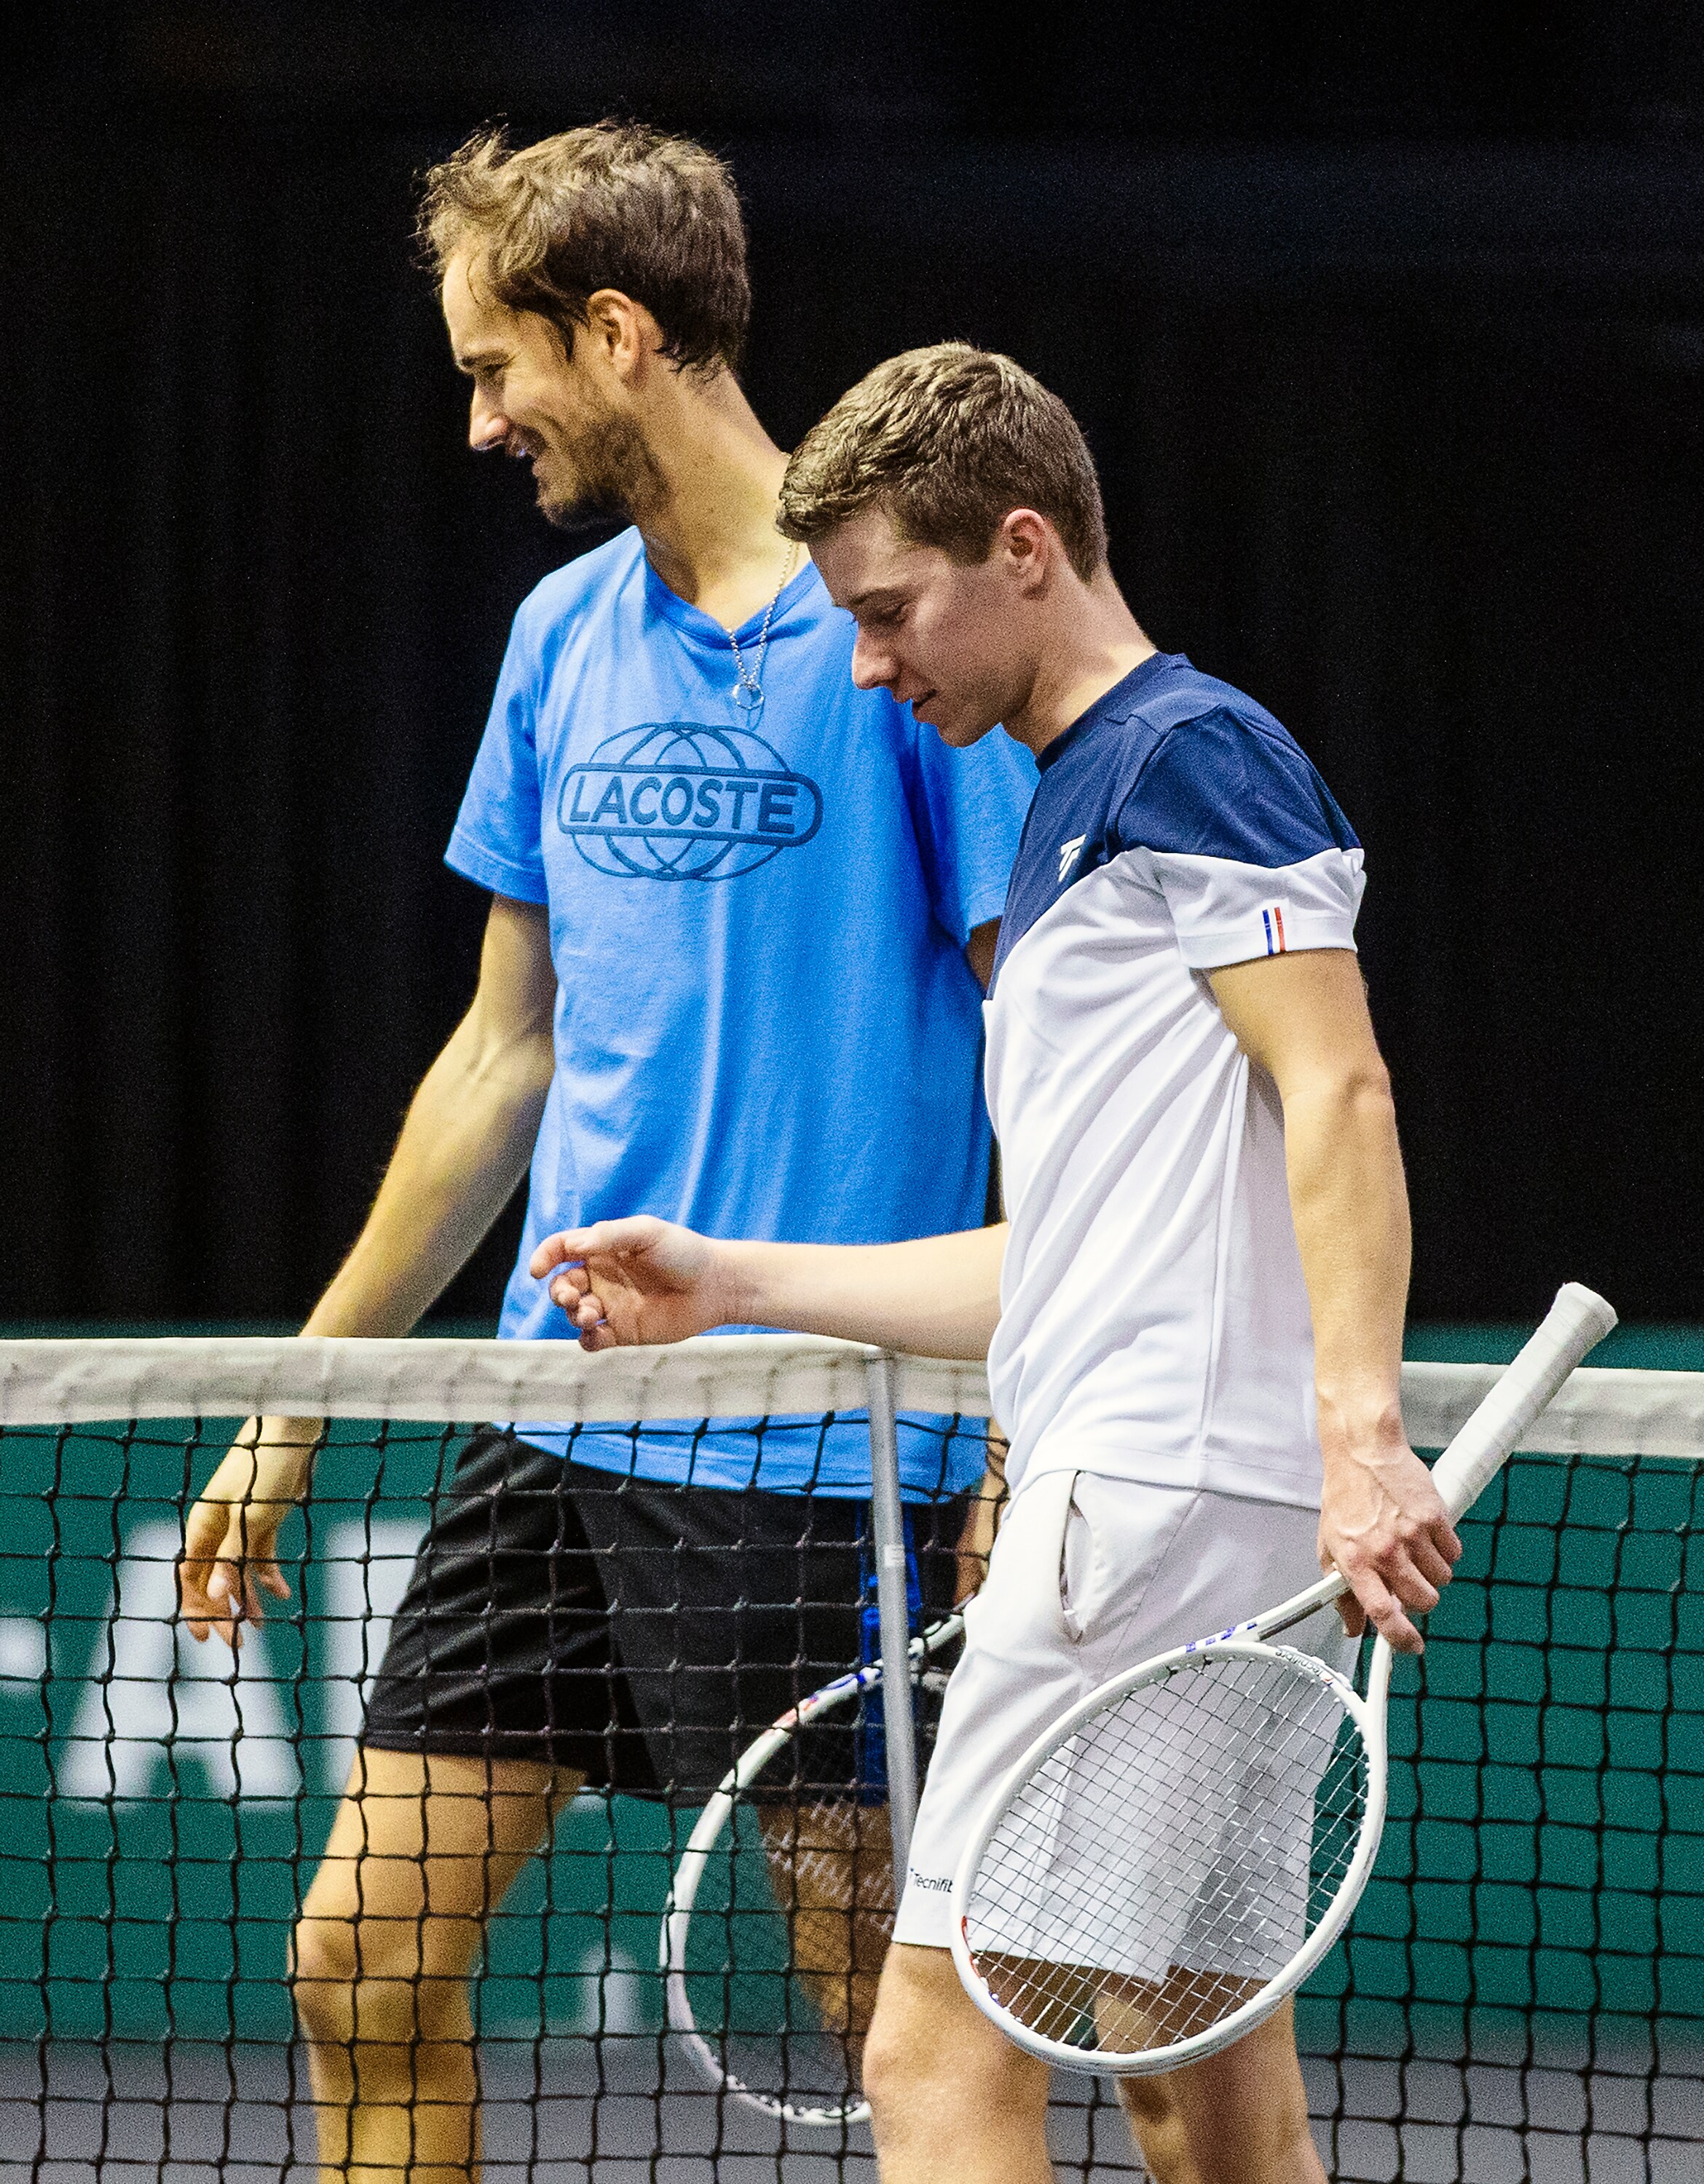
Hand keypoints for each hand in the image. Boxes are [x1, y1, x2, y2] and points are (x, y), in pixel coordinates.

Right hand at [179, 1424, 312, 1649]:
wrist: (292, 1432)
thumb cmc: (266, 1468)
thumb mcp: (251, 1516)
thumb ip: (234, 1554)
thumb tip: (218, 1595)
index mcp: (203, 1526)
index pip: (191, 1576)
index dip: (195, 1607)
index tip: (204, 1636)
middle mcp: (217, 1528)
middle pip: (214, 1579)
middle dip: (222, 1612)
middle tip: (237, 1643)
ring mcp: (241, 1524)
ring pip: (239, 1571)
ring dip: (247, 1599)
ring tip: (261, 1627)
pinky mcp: (264, 1520)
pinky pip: (261, 1556)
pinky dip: (269, 1575)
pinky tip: (283, 1594)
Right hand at [529, 1217, 740, 1348]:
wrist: (716, 1286)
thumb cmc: (684, 1252)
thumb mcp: (646, 1232)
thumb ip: (608, 1235)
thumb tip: (573, 1246)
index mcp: (603, 1249)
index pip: (562, 1249)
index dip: (544, 1257)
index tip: (537, 1269)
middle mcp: (603, 1277)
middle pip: (562, 1284)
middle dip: (558, 1292)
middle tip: (572, 1297)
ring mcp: (611, 1305)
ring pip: (574, 1313)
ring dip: (573, 1314)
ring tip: (591, 1315)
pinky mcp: (623, 1332)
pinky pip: (592, 1340)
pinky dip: (587, 1339)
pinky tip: (596, 1334)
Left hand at [1317, 1436, 1461, 1654]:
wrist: (1362, 1452)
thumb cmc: (1345, 1497)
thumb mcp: (1330, 1546)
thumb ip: (1341, 1591)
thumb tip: (1353, 1627)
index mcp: (1356, 1562)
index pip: (1382, 1614)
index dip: (1400, 1639)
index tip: (1411, 1646)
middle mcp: (1385, 1552)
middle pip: (1423, 1601)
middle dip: (1420, 1600)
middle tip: (1410, 1582)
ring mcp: (1412, 1535)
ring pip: (1442, 1579)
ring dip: (1433, 1572)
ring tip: (1415, 1550)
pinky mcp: (1435, 1517)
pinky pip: (1454, 1553)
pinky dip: (1445, 1550)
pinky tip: (1426, 1534)